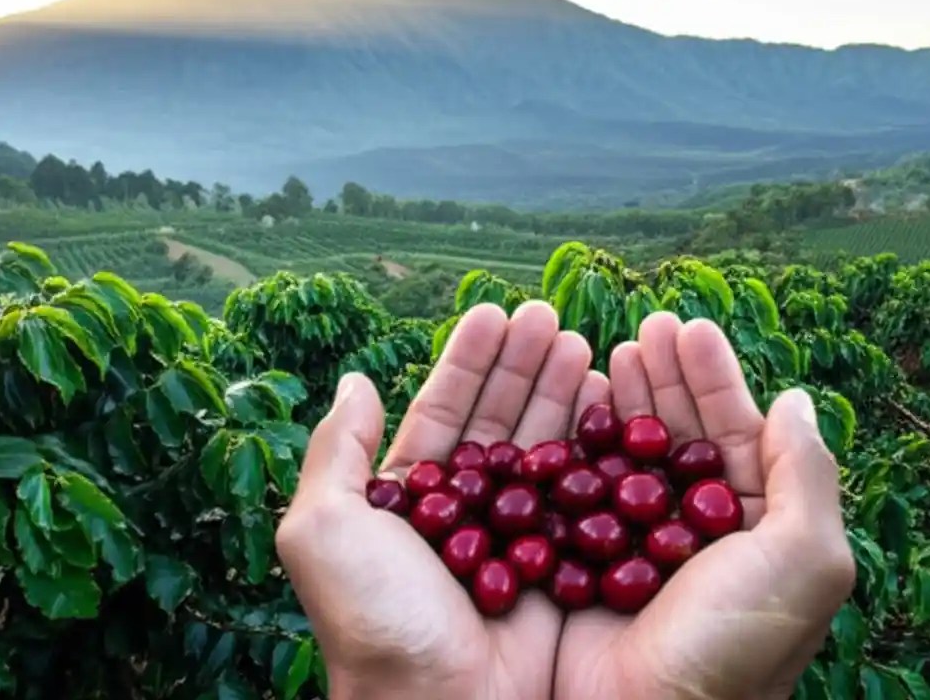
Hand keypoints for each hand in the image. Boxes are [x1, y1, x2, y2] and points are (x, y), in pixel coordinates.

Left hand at [275, 302, 601, 699]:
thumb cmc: (376, 619)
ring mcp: (516, 537)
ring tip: (580, 340)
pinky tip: (606, 400)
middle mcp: (465, 512)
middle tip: (549, 314)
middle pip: (500, 420)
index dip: (468, 361)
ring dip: (559, 391)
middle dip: (522, 364)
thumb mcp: (323, 528)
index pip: (444, 412)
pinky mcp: (560, 564)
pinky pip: (579, 494)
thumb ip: (337, 452)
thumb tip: (357, 381)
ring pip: (543, 447)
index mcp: (409, 500)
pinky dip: (593, 447)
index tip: (494, 311)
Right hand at [555, 313, 855, 699]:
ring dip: (624, 402)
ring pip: (632, 456)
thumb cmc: (736, 645)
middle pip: (682, 436)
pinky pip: (584, 491)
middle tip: (646, 324)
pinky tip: (576, 405)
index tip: (688, 327)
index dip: (715, 378)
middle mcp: (701, 535)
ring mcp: (641, 548)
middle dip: (667, 379)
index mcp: (760, 531)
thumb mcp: (805, 559)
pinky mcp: (586, 563)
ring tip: (611, 350)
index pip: (740, 435)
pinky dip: (579, 446)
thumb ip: (808, 476)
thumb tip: (797, 399)